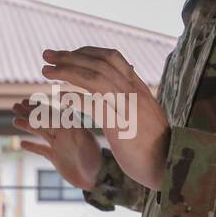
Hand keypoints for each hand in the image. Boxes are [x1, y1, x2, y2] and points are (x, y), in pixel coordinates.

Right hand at [11, 92, 103, 190]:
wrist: (97, 179)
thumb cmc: (93, 160)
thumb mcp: (84, 142)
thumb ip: (73, 128)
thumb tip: (63, 112)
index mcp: (71, 128)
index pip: (51, 114)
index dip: (38, 108)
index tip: (25, 102)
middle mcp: (64, 135)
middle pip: (43, 121)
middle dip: (29, 113)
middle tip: (14, 106)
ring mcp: (60, 146)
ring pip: (40, 133)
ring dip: (27, 127)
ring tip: (14, 120)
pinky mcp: (57, 159)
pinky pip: (42, 150)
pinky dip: (32, 147)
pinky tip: (22, 144)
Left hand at [39, 47, 168, 189]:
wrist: (169, 164)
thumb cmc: (154, 143)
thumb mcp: (145, 113)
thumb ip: (133, 98)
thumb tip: (120, 87)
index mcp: (139, 88)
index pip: (112, 57)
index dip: (86, 52)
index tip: (67, 54)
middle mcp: (133, 93)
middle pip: (98, 64)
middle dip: (69, 57)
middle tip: (47, 55)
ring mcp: (128, 108)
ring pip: (94, 79)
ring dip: (67, 72)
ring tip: (46, 71)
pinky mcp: (120, 127)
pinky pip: (94, 106)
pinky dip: (75, 97)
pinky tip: (60, 97)